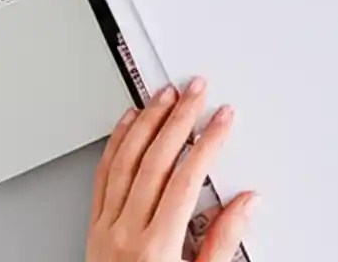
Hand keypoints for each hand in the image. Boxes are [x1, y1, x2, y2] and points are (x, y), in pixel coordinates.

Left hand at [86, 78, 255, 261]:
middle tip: (196, 90)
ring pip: (125, 162)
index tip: (223, 118)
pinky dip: (115, 145)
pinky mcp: (93, 230)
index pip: (186, 179)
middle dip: (179, 118)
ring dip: (146, 122)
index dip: (208, 142)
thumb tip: (245, 204)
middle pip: (155, 161)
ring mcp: (105, 229)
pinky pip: (102, 177)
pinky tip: (126, 124)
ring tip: (164, 95)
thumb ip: (223, 243)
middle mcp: (125, 233)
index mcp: (156, 247)